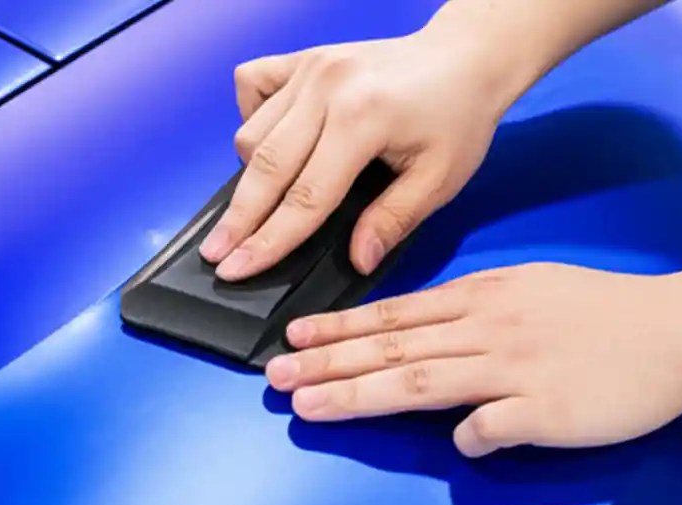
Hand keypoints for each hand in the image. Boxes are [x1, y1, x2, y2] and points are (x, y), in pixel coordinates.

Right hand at [200, 30, 514, 280]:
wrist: (465, 58)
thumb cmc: (458, 118)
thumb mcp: (440, 179)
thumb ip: (393, 221)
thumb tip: (358, 261)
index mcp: (362, 120)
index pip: (304, 197)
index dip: (269, 241)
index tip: (236, 269)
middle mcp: (326, 89)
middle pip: (265, 167)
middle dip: (239, 219)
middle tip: (216, 255)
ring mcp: (310, 69)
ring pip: (252, 132)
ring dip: (251, 173)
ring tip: (259, 205)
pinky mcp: (303, 58)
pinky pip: (251, 85)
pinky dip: (251, 117)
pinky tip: (271, 141)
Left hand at [264, 263, 681, 456]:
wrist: (677, 332)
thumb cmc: (608, 314)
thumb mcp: (533, 291)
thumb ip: (480, 317)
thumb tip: (442, 351)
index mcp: (484, 299)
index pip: (397, 317)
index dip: (341, 330)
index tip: (295, 339)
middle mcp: (487, 329)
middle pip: (393, 349)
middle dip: (328, 363)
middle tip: (275, 377)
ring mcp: (513, 369)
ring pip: (420, 382)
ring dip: (358, 395)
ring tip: (309, 405)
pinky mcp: (544, 409)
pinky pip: (492, 426)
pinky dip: (469, 435)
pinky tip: (457, 444)